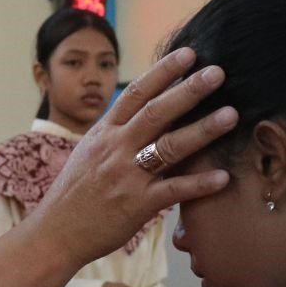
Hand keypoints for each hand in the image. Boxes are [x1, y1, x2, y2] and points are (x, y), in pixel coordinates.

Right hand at [33, 48, 234, 265]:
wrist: (55, 232)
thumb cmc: (75, 193)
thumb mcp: (90, 152)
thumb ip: (117, 132)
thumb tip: (144, 110)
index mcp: (104, 132)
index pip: (135, 93)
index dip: (163, 72)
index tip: (189, 54)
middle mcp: (115, 148)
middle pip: (156, 112)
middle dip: (189, 90)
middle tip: (217, 72)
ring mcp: (126, 176)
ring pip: (169, 147)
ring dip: (202, 130)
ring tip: (231, 114)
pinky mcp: (137, 205)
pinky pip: (174, 190)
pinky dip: (199, 183)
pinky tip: (223, 176)